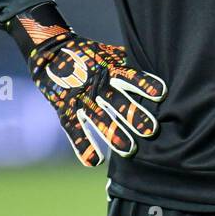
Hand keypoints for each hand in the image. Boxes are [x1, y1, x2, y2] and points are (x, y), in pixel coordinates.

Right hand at [10, 4, 166, 166]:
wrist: (52, 54)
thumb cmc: (91, 56)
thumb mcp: (111, 55)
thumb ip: (131, 65)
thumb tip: (162, 68)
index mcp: (110, 70)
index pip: (130, 77)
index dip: (145, 85)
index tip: (161, 94)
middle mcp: (97, 85)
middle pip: (118, 101)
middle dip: (134, 116)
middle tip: (151, 130)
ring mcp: (81, 99)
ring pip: (99, 119)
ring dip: (114, 135)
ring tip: (129, 150)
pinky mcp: (66, 111)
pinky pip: (74, 130)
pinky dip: (83, 146)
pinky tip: (94, 161)